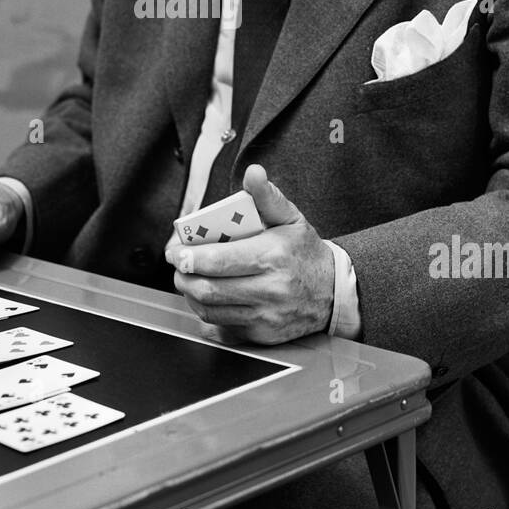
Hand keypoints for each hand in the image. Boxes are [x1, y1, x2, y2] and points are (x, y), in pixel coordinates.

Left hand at [165, 164, 334, 344]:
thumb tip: (254, 173)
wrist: (333, 292)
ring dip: (190, 295)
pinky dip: (206, 314)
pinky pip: (222, 328)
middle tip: (178, 265)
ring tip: (188, 279)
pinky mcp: (261, 335)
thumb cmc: (306, 253)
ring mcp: (264, 316)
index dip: (188, 257)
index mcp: (271, 257)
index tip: (176, 251)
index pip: (217, 261)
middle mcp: (268, 290)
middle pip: (208, 288)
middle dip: (183, 276)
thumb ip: (266, 196)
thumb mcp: (291, 218)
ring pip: (210, 310)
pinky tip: (207, 299)